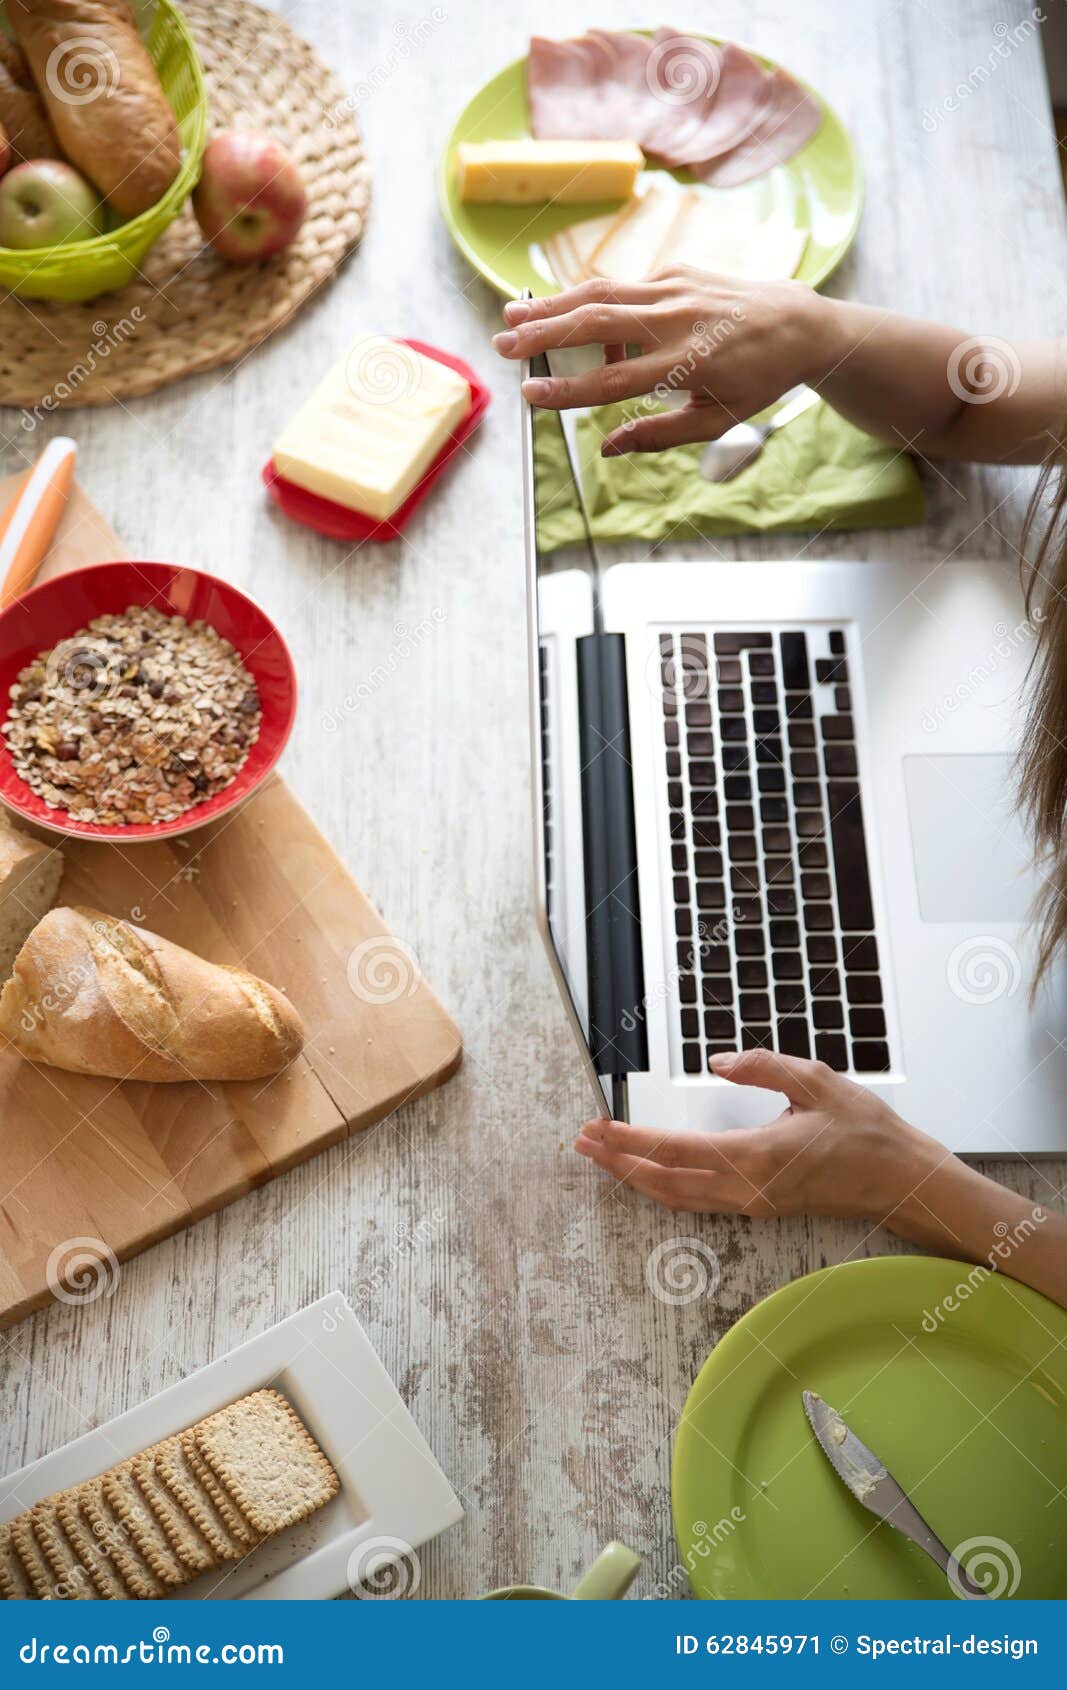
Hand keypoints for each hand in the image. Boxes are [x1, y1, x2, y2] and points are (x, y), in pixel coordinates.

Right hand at [492, 268, 828, 453]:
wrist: (797, 324)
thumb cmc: (756, 381)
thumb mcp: (716, 422)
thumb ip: (659, 435)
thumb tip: (607, 448)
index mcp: (690, 365)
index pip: (615, 380)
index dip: (568, 389)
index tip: (530, 394)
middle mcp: (679, 320)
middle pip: (598, 323)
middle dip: (544, 333)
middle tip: (502, 345)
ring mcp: (676, 289)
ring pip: (602, 292)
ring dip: (553, 304)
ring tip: (514, 316)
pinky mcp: (675, 272)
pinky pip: (623, 289)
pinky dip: (590, 303)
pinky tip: (567, 319)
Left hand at [574, 1048, 946, 1226]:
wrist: (903, 1182)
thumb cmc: (866, 1133)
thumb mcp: (815, 1081)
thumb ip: (762, 1067)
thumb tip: (718, 1061)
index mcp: (755, 1157)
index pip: (674, 1151)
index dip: (630, 1141)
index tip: (597, 1128)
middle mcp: (746, 1188)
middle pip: (664, 1182)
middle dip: (618, 1162)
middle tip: (582, 1142)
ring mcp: (752, 1203)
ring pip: (677, 1198)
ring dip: (636, 1177)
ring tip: (603, 1158)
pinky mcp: (760, 1206)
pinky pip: (698, 1201)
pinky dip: (664, 1187)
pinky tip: (649, 1174)